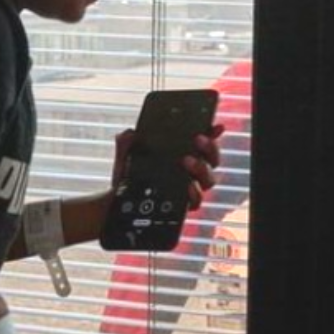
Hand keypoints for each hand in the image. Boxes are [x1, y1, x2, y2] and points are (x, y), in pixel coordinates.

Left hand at [109, 123, 226, 211]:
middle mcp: (190, 173)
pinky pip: (196, 200)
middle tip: (198, 138)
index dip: (213, 134)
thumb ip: (127, 144)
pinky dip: (194, 193)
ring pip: (209, 179)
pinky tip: (188, 186)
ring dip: (202, 168)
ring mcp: (189, 190)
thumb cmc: (128, 179)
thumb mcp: (125, 158)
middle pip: (212, 160)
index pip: (202, 143)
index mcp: (182, 156)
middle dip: (210, 148)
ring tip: (187, 160)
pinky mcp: (183, 207)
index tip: (216, 126)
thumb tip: (129, 133)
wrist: (117, 207)